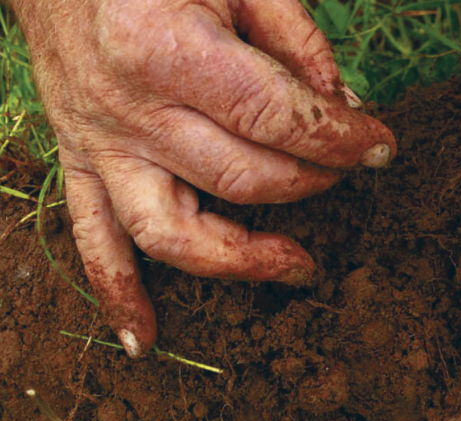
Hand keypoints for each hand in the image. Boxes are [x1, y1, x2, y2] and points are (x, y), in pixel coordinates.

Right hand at [11, 0, 394, 355]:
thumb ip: (297, 40)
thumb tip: (346, 106)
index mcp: (169, 50)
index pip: (276, 116)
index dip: (340, 139)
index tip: (380, 146)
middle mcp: (129, 109)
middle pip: (240, 178)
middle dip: (311, 183)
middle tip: (346, 173)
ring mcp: (99, 145)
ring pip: (170, 233)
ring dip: (240, 261)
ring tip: (298, 266)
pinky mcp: (80, 163)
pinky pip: (93, 242)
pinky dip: (119, 295)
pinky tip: (146, 339)